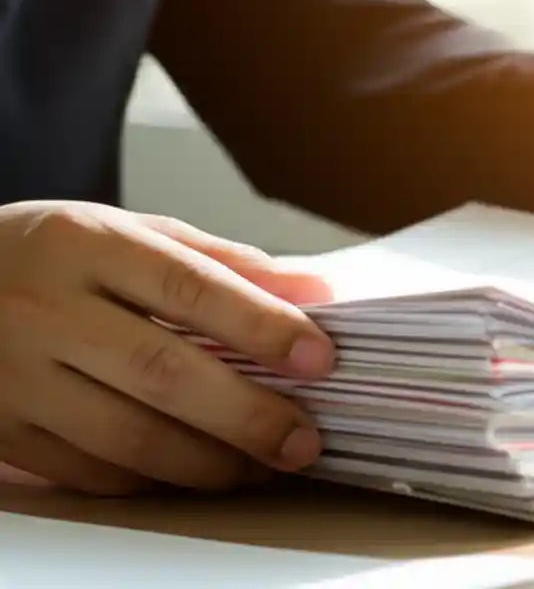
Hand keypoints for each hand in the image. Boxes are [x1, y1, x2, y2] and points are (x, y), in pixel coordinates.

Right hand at [0, 201, 334, 494]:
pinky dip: (153, 481)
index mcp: (88, 243)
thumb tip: (314, 292)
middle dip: (247, 415)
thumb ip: (223, 262)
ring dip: (209, 462)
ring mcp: (16, 374)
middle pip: (163, 373)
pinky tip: (196, 473)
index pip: (191, 288)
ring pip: (127, 435)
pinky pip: (89, 470)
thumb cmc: (56, 256)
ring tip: (261, 467)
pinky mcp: (0, 428)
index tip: (319, 359)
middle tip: (303, 440)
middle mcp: (47, 308)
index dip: (262, 327)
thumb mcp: (131, 234)